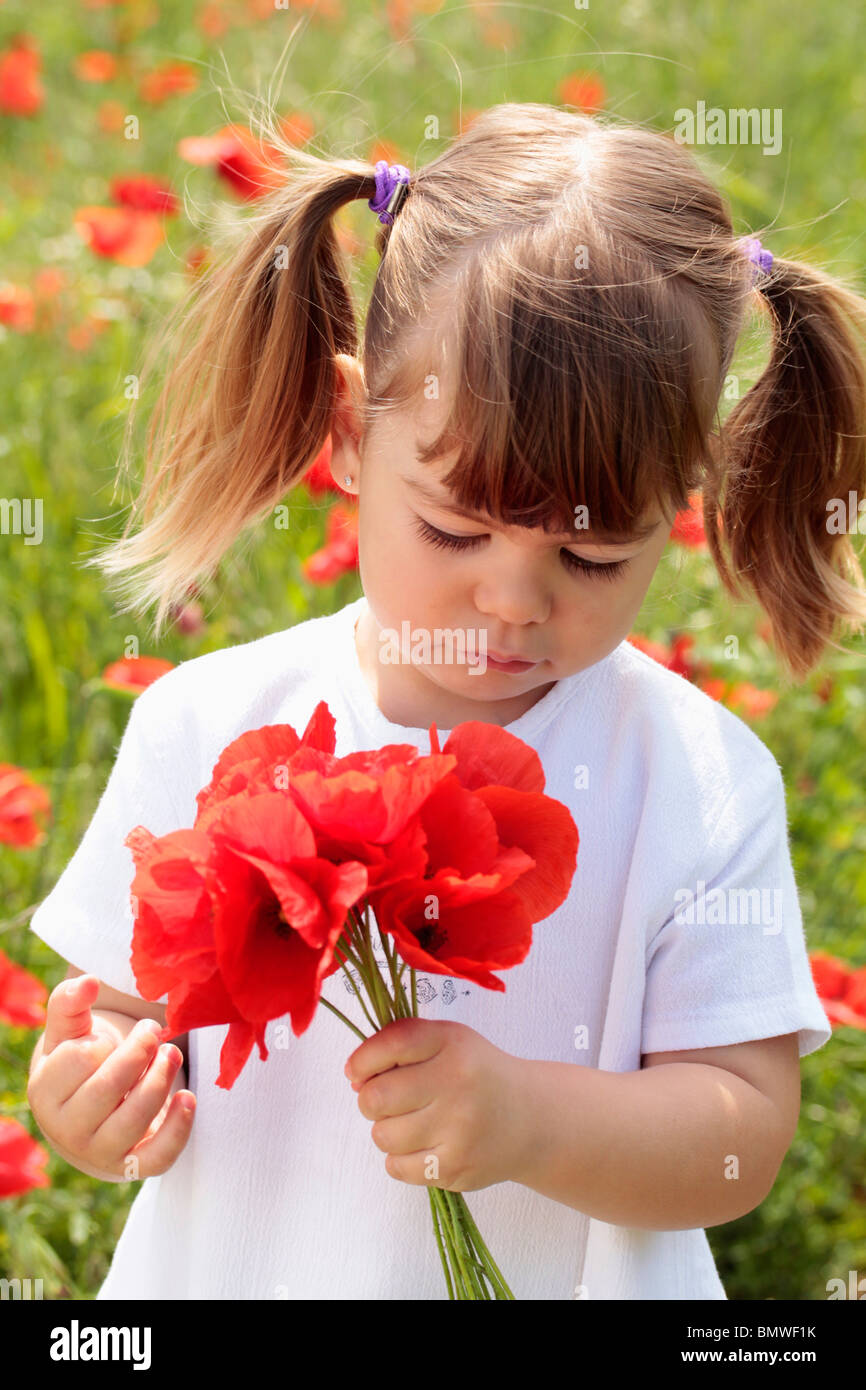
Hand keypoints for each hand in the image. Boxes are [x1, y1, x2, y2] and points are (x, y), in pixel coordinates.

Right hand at [27, 974, 195, 1181]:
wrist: (95, 1105)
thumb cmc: (82, 1058)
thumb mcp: (70, 1029)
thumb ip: (72, 1001)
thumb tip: (89, 981)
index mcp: (46, 1092)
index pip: (78, 1061)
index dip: (103, 1041)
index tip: (111, 1037)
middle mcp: (67, 1130)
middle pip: (107, 1090)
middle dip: (139, 1053)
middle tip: (154, 1030)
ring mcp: (100, 1153)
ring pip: (135, 1120)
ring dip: (161, 1079)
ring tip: (171, 1053)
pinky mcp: (132, 1166)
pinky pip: (158, 1158)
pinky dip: (179, 1128)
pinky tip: (188, 1096)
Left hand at [344, 1017, 528, 1191]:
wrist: (530, 1118)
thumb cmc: (476, 1075)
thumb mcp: (448, 1041)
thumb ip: (400, 1045)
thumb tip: (353, 1076)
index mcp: (451, 1043)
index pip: (390, 1045)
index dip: (362, 1060)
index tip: (356, 1071)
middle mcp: (457, 1082)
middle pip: (376, 1097)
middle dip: (370, 1100)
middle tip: (388, 1101)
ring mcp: (458, 1128)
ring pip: (383, 1135)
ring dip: (387, 1130)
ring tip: (412, 1123)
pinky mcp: (456, 1167)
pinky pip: (396, 1167)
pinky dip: (400, 1158)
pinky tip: (423, 1145)